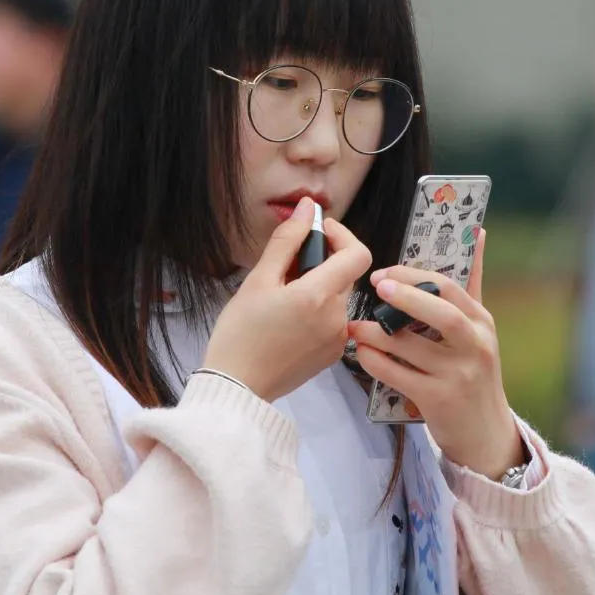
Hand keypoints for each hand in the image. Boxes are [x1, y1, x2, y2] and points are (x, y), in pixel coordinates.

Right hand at [201, 198, 372, 401]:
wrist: (236, 387)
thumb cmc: (240, 333)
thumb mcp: (258, 281)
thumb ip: (287, 241)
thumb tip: (307, 207)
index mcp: (319, 296)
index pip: (358, 253)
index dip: (341, 235)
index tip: (317, 232)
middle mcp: (337, 317)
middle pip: (345, 274)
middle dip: (321, 263)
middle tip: (285, 268)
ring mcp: (338, 339)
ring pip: (338, 298)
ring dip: (318, 288)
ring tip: (282, 298)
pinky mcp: (333, 355)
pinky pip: (334, 321)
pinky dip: (318, 311)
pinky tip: (289, 321)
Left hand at [347, 228, 524, 479]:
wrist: (485, 434)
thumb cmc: (474, 374)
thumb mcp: (479, 331)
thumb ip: (470, 286)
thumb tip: (477, 234)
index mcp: (482, 322)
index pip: (451, 288)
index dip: (415, 276)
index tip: (384, 273)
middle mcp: (475, 346)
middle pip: (441, 313)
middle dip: (406, 296)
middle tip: (375, 285)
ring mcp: (458, 375)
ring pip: (412, 347)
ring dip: (378, 332)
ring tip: (356, 324)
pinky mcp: (439, 400)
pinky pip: (399, 376)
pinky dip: (376, 363)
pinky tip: (362, 353)